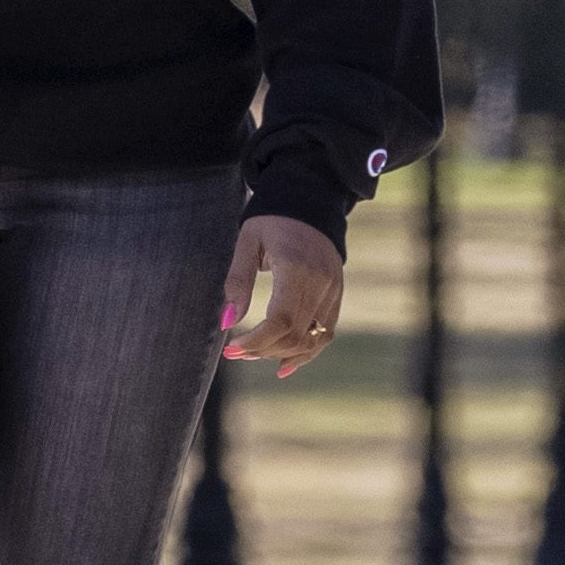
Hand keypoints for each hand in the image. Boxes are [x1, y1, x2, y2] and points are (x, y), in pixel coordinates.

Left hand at [223, 216, 344, 375]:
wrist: (311, 199)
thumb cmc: (272, 219)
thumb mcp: (247, 242)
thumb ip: (237, 282)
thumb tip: (227, 322)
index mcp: (295, 267)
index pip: (281, 321)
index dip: (256, 341)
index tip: (232, 347)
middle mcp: (320, 282)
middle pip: (294, 335)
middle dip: (262, 350)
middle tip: (235, 352)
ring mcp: (333, 290)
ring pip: (312, 340)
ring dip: (281, 354)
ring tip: (253, 354)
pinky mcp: (337, 294)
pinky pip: (326, 333)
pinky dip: (306, 352)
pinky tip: (283, 364)